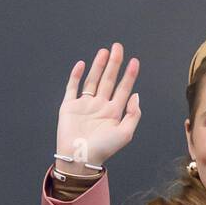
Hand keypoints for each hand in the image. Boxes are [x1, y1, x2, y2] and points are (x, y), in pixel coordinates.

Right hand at [55, 42, 140, 167]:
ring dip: (98, 66)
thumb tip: (136, 96)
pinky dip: (75, 76)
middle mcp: (100, 106)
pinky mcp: (69, 106)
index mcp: (114, 113)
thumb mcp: (125, 133)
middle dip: (114, 64)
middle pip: (109, 80)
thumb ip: (133, 115)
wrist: (80, 157)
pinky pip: (72, 87)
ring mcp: (84, 105)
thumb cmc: (103, 149)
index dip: (129, 75)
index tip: (134, 61)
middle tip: (118, 47)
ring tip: (104, 52)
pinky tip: (81, 64)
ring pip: (93, 80)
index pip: (123, 89)